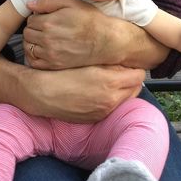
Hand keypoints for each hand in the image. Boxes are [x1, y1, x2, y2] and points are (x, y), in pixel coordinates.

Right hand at [0, 56, 144, 121]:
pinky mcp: (96, 119)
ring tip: (113, 79)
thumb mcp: (87, 62)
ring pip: (127, 99)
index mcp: (110, 83)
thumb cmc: (61, 72)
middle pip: (136, 88)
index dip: (135, 67)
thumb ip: (111, 63)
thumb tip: (125, 61)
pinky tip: (103, 91)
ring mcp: (104, 112)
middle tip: (124, 70)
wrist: (41, 93)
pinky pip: (114, 108)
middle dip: (132, 79)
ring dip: (124, 90)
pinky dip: (113, 99)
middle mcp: (111, 100)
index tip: (129, 62)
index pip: (138, 75)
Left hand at [23, 0, 111, 69]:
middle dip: (34, 29)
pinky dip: (34, 56)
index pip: (30, 20)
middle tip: (45, 28)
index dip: (37, 18)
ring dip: (33, 42)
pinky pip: (33, 62)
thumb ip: (48, 2)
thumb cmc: (90, 19)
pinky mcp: (55, 65)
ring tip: (44, 38)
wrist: (105, 40)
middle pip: (27, 33)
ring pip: (28, 47)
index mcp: (49, 22)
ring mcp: (50, 54)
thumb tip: (29, 4)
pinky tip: (43, 50)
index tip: (46, 19)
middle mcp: (47, 39)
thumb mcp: (71, 3)